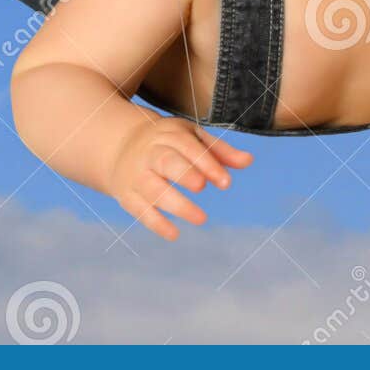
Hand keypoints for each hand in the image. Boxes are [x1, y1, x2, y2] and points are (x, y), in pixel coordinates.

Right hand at [109, 113, 252, 240]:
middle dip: (184, 173)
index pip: (188, 147)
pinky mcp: (127, 195)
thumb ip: (219, 151)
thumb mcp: (191, 138)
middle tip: (202, 187)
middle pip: (165, 161)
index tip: (226, 183)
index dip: (207, 163)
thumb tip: (249, 160)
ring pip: (153, 189)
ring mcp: (136, 174)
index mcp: (169, 135)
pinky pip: (139, 210)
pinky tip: (174, 234)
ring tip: (201, 218)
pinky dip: (155, 223)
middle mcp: (150, 153)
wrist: (119, 146)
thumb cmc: (167, 143)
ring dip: (176, 204)